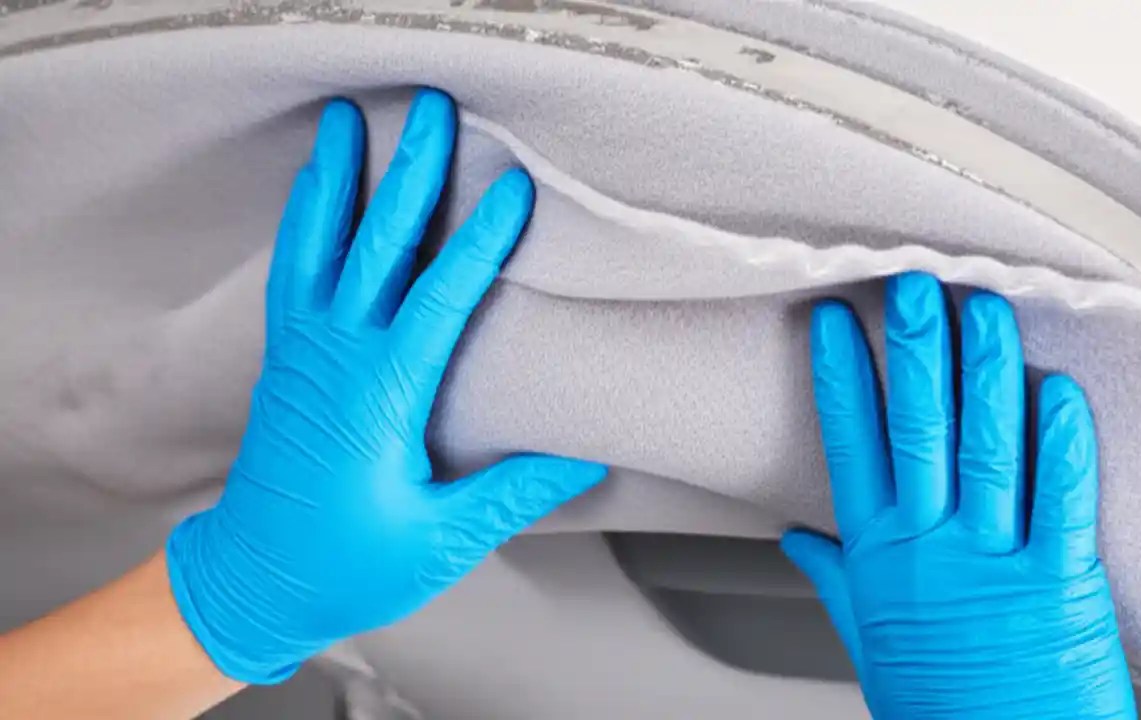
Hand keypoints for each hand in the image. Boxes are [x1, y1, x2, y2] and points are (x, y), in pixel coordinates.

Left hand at [166, 90, 606, 683]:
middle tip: (431, 111)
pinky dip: (302, 222)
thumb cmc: (346, 565)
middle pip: (377, 248)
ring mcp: (303, 355)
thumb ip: (513, 493)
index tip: (513, 189)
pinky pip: (291, 273)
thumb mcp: (443, 540)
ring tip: (348, 118)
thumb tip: (586, 460)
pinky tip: (311, 187)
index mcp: (382, 397)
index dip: (480, 241)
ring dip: (338, 178)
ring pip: (321, 247)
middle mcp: (337, 361)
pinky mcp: (287, 360)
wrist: (251, 583)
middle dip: (408, 174)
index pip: (440, 298)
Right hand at [782, 273, 1135, 718]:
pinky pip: (1061, 499)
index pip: (851, 446)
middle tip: (913, 285)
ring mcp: (993, 561)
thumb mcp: (870, 641)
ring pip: (986, 447)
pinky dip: (1062, 442)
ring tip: (981, 308)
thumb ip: (836, 579)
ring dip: (984, 371)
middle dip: (914, 350)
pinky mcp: (1059, 582)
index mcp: (879, 556)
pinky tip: (1057, 389)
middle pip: (916, 430)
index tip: (832, 321)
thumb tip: (799, 541)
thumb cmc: (936, 708)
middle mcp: (930, 548)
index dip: (840, 378)